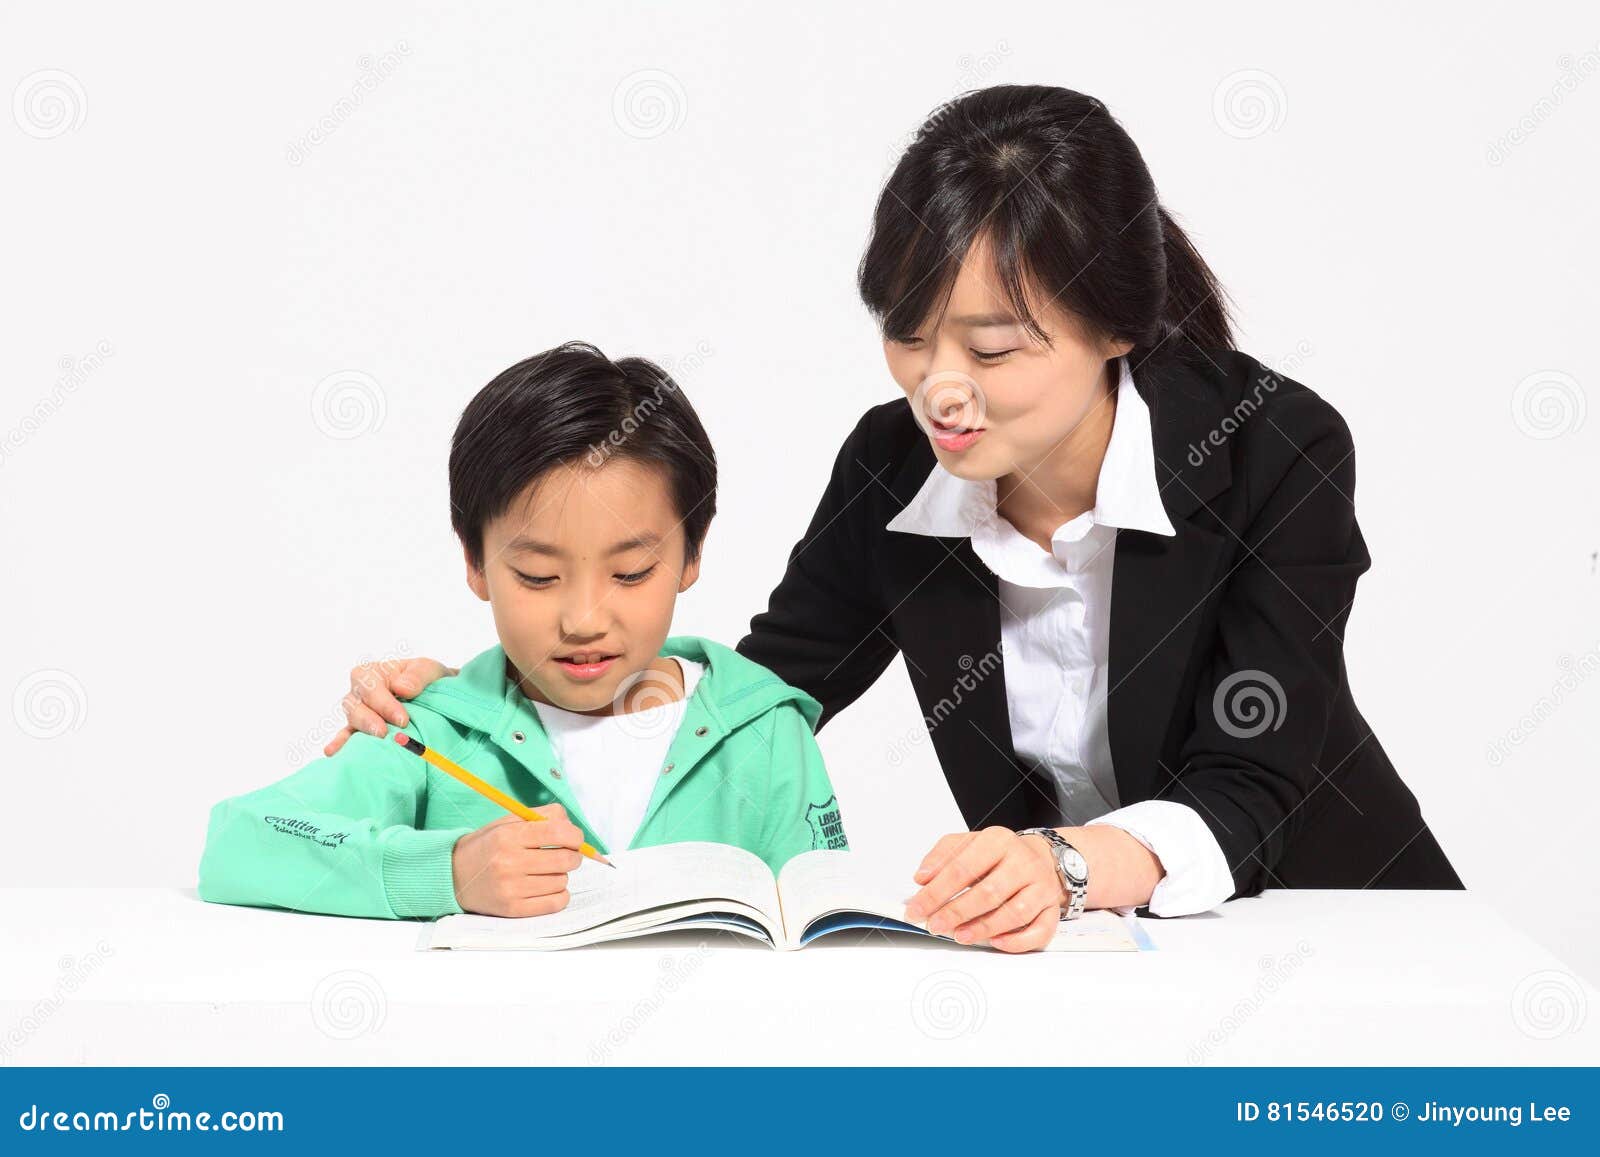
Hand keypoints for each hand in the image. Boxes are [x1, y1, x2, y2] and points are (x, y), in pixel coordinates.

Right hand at [323, 655, 456, 755]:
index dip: (383, 703)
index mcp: (372, 673)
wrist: (433, 694)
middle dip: (368, 720)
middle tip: (384, 733)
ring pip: (351, 721)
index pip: (369, 686)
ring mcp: (359, 712)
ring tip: (372, 744)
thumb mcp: (428, 669)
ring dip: (360, 733)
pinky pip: (346, 736)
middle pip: (354, 705)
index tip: (402, 719)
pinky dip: (340, 744)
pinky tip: (334, 753)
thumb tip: (402, 688)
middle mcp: (360, 692)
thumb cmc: (425, 678)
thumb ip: (417, 676)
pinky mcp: (361, 730)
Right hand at [451, 803, 584, 916]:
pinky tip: (546, 887)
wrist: (454, 875)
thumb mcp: (509, 822)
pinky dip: (558, 895)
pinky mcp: (513, 909)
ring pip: (562, 881)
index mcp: (508, 836)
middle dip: (573, 855)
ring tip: (544, 871)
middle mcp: (508, 862)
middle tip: (565, 854)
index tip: (574, 838)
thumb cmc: (488, 846)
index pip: (557, 833)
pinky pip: (556, 903)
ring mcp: (511, 889)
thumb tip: (574, 827)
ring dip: (560, 875)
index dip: (575, 836)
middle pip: (565, 859)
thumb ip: (543, 816)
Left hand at [904, 827, 1066, 953]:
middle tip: (934, 925)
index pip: (962, 868)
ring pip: (1015, 913)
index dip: (935, 892)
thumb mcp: (968, 843)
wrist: (1042, 857)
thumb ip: (942, 856)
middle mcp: (1023, 862)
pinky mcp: (1052, 909)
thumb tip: (922, 878)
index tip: (916, 908)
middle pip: (988, 892)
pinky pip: (1040, 930)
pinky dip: (1017, 941)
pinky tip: (995, 942)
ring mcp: (1041, 886)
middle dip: (956, 912)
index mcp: (998, 841)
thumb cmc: (999, 855)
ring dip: (984, 928)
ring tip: (959, 935)